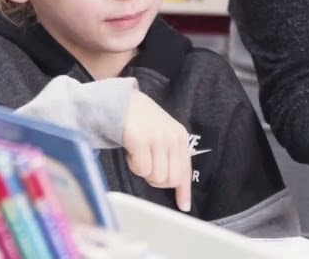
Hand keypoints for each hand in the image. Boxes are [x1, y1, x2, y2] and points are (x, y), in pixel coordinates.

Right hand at [122, 90, 192, 211]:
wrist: (122, 102)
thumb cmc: (141, 121)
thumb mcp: (163, 134)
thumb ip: (170, 155)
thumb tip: (174, 183)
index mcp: (180, 137)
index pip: (185, 170)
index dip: (184, 191)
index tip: (183, 206)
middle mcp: (172, 138)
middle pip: (170, 179)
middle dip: (157, 180)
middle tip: (147, 167)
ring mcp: (157, 139)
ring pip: (155, 177)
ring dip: (143, 171)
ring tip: (139, 155)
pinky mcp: (141, 141)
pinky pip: (141, 169)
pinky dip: (133, 165)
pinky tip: (131, 152)